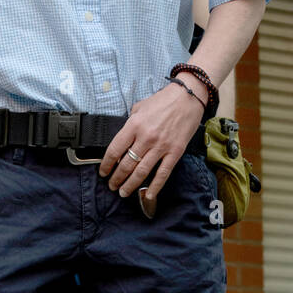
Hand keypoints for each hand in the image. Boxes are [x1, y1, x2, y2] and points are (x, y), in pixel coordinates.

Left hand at [99, 81, 204, 204]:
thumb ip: (131, 122)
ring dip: (130, 185)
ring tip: (123, 192)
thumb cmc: (164, 100)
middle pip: (126, 164)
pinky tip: (148, 195)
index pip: (114, 149)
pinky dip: (155, 187)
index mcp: (134, 125)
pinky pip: (163, 173)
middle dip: (116, 178)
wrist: (188, 97)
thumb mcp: (140, 106)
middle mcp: (146, 137)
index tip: (103, 171)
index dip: (106, 164)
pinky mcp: (175, 152)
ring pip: (141, 172)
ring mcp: (161, 146)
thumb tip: (124, 138)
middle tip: (112, 185)